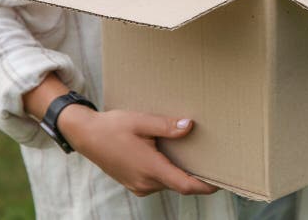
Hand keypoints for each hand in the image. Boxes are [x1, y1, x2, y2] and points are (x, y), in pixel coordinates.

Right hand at [58, 105, 218, 196]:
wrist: (85, 135)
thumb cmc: (113, 126)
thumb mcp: (141, 121)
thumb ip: (166, 126)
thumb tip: (189, 126)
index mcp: (150, 169)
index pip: (185, 185)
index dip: (205, 186)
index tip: (222, 181)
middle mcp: (145, 182)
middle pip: (179, 185)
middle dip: (198, 177)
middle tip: (216, 163)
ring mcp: (138, 185)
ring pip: (169, 183)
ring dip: (183, 175)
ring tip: (199, 158)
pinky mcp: (134, 183)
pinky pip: (158, 182)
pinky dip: (170, 174)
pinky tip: (175, 158)